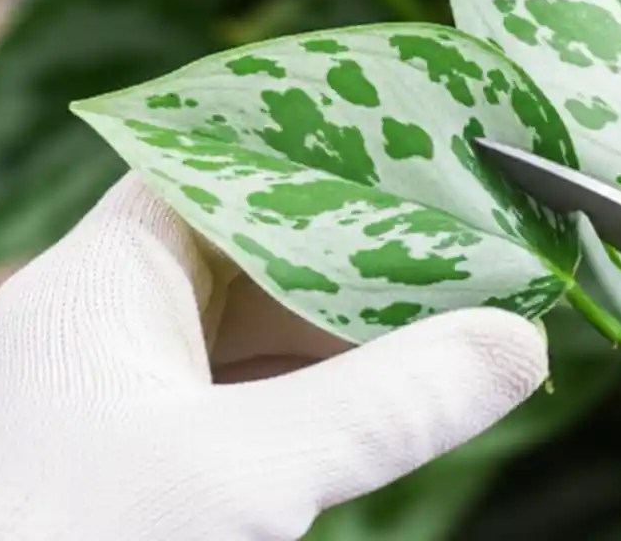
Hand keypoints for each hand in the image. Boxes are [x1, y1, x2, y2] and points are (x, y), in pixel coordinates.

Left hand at [0, 175, 547, 539]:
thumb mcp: (241, 473)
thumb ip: (384, 404)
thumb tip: (516, 347)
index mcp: (104, 281)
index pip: (216, 164)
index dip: (318, 148)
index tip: (419, 147)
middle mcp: (120, 327)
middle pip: (262, 248)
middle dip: (368, 245)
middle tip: (477, 233)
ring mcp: (144, 400)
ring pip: (274, 330)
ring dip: (364, 324)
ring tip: (469, 302)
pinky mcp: (171, 465)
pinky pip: (273, 401)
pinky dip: (343, 393)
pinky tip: (410, 390)